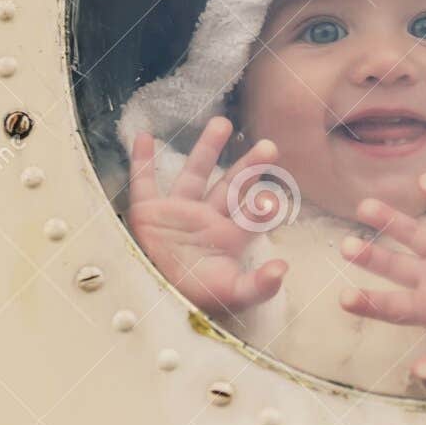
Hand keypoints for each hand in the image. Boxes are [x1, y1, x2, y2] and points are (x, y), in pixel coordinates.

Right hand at [127, 117, 287, 315]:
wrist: (153, 302)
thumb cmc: (195, 299)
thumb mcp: (230, 294)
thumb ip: (258, 285)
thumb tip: (284, 269)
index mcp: (228, 236)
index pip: (250, 214)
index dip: (262, 207)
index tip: (273, 199)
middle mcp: (206, 218)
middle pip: (231, 185)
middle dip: (249, 167)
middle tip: (270, 146)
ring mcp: (177, 211)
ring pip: (194, 173)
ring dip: (207, 149)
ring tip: (223, 122)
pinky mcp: (148, 211)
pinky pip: (143, 182)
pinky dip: (141, 160)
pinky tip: (146, 136)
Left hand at [338, 173, 425, 384]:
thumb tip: (418, 373)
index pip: (394, 306)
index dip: (369, 303)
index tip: (342, 299)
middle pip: (395, 265)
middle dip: (371, 256)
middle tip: (344, 246)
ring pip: (415, 234)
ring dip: (391, 220)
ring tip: (364, 206)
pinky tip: (423, 181)